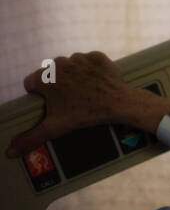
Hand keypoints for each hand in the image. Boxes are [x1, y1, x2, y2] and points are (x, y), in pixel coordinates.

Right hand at [5, 52, 132, 157]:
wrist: (119, 103)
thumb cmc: (85, 114)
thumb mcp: (55, 127)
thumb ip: (30, 137)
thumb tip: (9, 152)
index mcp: (44, 77)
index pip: (31, 83)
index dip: (39, 95)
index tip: (51, 105)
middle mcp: (58, 62)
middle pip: (51, 74)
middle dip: (57, 86)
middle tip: (70, 101)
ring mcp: (79, 57)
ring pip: (69, 67)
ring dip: (74, 77)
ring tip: (85, 93)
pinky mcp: (97, 56)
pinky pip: (89, 62)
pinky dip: (91, 71)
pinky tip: (97, 83)